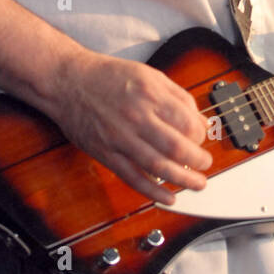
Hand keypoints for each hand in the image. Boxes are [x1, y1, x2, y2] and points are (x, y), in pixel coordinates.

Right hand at [49, 51, 210, 203]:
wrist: (68, 81)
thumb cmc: (108, 76)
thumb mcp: (150, 75)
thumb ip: (178, 96)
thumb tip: (201, 120)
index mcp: (151, 94)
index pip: (187, 122)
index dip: (200, 135)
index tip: (202, 139)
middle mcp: (136, 116)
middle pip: (176, 146)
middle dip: (197, 160)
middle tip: (205, 164)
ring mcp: (120, 137)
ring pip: (158, 166)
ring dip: (182, 180)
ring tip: (197, 184)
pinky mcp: (106, 153)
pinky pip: (132, 177)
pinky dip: (153, 191)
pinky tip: (168, 198)